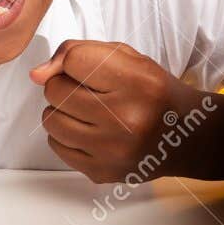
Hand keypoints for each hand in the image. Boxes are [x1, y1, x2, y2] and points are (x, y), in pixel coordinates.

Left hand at [29, 40, 214, 183]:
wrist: (186, 136)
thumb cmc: (152, 93)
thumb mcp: (128, 59)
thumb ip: (80, 53)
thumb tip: (37, 74)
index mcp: (137, 82)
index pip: (74, 59)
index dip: (73, 61)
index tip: (86, 69)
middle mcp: (125, 118)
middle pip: (57, 90)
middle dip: (64, 85)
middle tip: (86, 91)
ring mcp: (112, 150)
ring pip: (51, 120)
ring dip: (60, 111)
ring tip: (84, 111)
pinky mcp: (102, 172)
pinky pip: (57, 146)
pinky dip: (64, 135)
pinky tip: (87, 131)